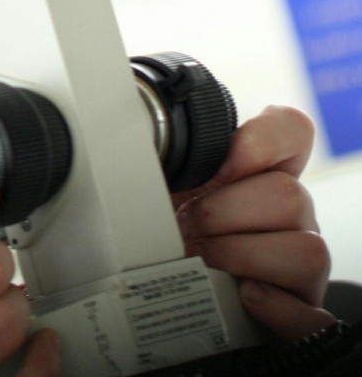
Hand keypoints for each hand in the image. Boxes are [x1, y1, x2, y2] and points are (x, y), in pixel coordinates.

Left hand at [173, 105, 333, 339]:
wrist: (174, 299)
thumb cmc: (170, 237)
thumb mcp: (163, 193)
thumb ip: (164, 163)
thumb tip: (137, 143)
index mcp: (260, 178)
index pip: (291, 133)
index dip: (263, 140)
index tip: (224, 163)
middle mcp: (290, 219)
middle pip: (290, 195)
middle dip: (223, 211)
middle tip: (185, 225)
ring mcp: (299, 268)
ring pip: (306, 250)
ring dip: (239, 255)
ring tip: (200, 259)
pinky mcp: (299, 313)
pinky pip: (311, 315)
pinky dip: (273, 306)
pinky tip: (238, 295)